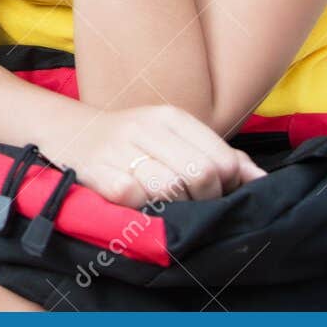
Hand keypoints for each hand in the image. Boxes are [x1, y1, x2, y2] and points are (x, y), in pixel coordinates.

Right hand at [46, 104, 265, 208]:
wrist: (65, 133)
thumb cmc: (129, 141)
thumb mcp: (171, 137)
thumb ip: (217, 154)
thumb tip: (261, 180)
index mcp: (170, 117)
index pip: (223, 158)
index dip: (229, 184)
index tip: (216, 192)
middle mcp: (146, 127)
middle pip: (203, 174)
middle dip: (205, 199)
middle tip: (192, 204)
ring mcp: (121, 149)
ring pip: (173, 189)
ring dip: (174, 206)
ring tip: (164, 203)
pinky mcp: (101, 174)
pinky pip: (139, 201)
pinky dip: (143, 209)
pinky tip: (136, 203)